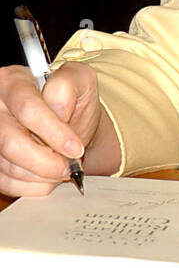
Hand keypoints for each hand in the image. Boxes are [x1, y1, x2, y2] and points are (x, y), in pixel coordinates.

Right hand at [0, 63, 99, 197]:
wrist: (68, 124)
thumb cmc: (72, 101)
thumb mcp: (81, 82)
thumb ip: (69, 87)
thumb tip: (58, 110)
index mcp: (13, 81)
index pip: (28, 109)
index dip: (53, 132)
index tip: (75, 148)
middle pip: (11, 143)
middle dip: (45, 161)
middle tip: (69, 167)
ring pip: (8, 166)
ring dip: (42, 175)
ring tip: (62, 168)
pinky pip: (7, 182)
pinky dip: (34, 186)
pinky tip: (48, 176)